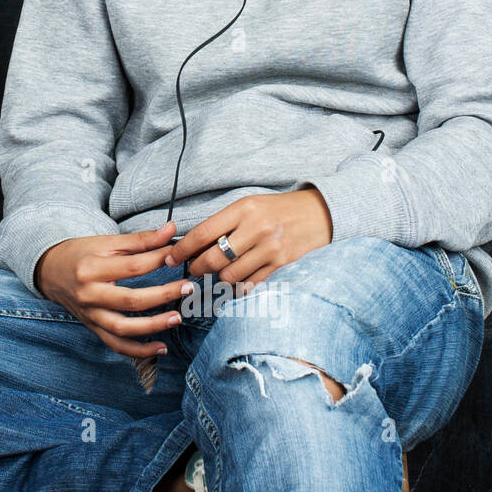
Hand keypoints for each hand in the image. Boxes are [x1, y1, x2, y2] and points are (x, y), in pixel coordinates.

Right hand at [34, 220, 192, 359]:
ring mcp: (90, 315)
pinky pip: (116, 344)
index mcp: (91, 269)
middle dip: (163, 295)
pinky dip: (138, 351)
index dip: (158, 260)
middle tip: (187, 287)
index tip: (178, 255)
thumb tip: (171, 230)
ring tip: (177, 317)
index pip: (132, 267)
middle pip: (131, 300)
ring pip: (124, 328)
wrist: (49, 272)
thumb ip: (140, 240)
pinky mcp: (93, 327)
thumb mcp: (106, 242)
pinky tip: (160, 347)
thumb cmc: (80, 254)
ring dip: (153, 326)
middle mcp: (89, 295)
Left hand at [160, 188, 332, 293]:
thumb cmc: (278, 209)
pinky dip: (240, 286)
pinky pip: (252, 283)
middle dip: (196, 268)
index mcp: (243, 209)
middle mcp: (256, 228)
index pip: (202, 233)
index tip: (170, 258)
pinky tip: (237, 282)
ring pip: (230, 276)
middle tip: (193, 270)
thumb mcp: (249, 206)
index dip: (181, 250)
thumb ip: (223, 223)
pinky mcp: (283, 265)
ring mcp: (270, 249)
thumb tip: (193, 245)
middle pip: (213, 259)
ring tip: (217, 275)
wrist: (320, 213)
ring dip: (219, 280)